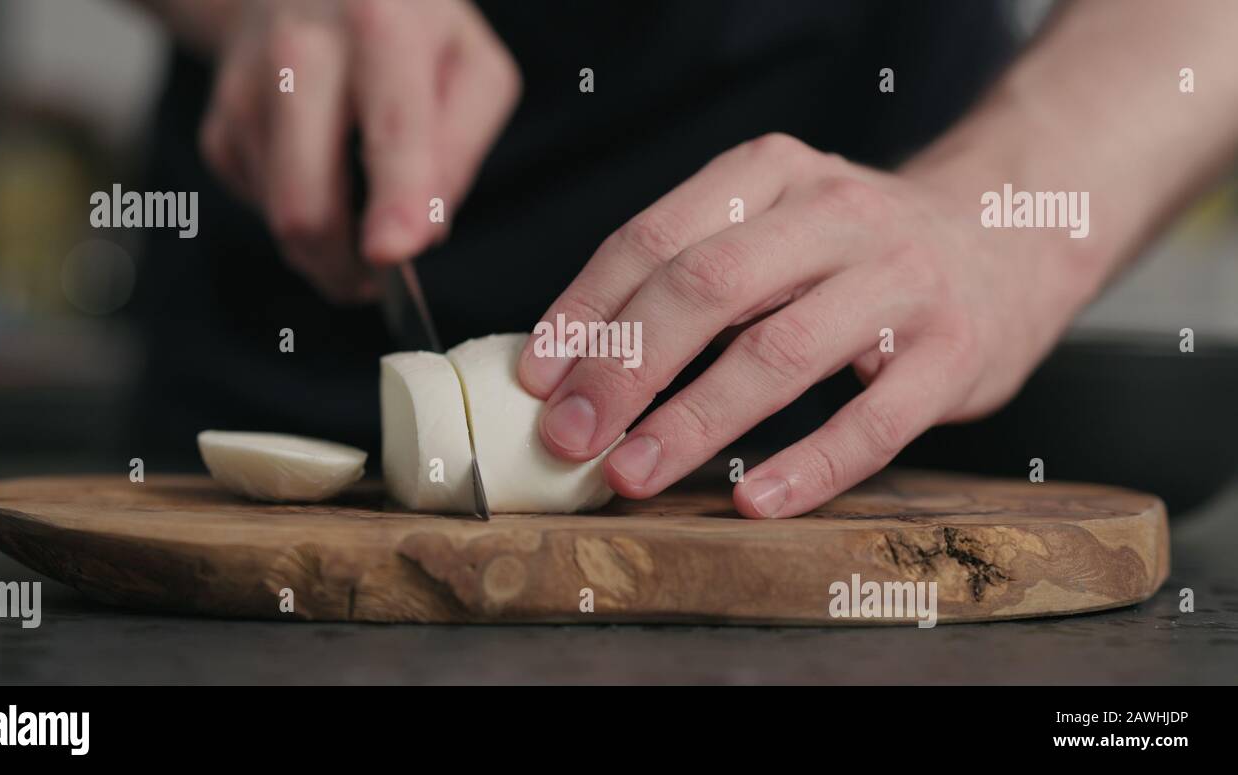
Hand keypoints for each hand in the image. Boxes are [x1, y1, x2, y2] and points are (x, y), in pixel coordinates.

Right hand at [199, 0, 519, 301]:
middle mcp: (300, 51)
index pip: (389, 127)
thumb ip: (462, 147)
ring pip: (280, 217)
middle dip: (346, 268)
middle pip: (306, 200)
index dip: (393, 197)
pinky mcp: (219, 123)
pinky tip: (322, 173)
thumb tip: (425, 229)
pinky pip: (261, 207)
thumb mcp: (472, 68)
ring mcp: (247, 88)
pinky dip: (300, 214)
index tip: (392, 253)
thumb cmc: (411, 32)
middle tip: (380, 285)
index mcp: (381, 27)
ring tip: (362, 227)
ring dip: (327, 251)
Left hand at [518, 133, 1096, 517]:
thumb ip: (688, 270)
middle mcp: (835, 215)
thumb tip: (572, 363)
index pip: (654, 238)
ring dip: (693, 420)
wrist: (1011, 232)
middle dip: (622, 369)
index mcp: (771, 174)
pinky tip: (752, 499)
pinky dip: (807, 466)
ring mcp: (900, 282)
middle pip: (706, 288)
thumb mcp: (772, 221)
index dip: (585, 312)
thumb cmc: (856, 247)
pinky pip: (872, 421)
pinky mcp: (953, 353)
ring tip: (631, 473)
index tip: (536, 376)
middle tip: (568, 435)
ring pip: (779, 353)